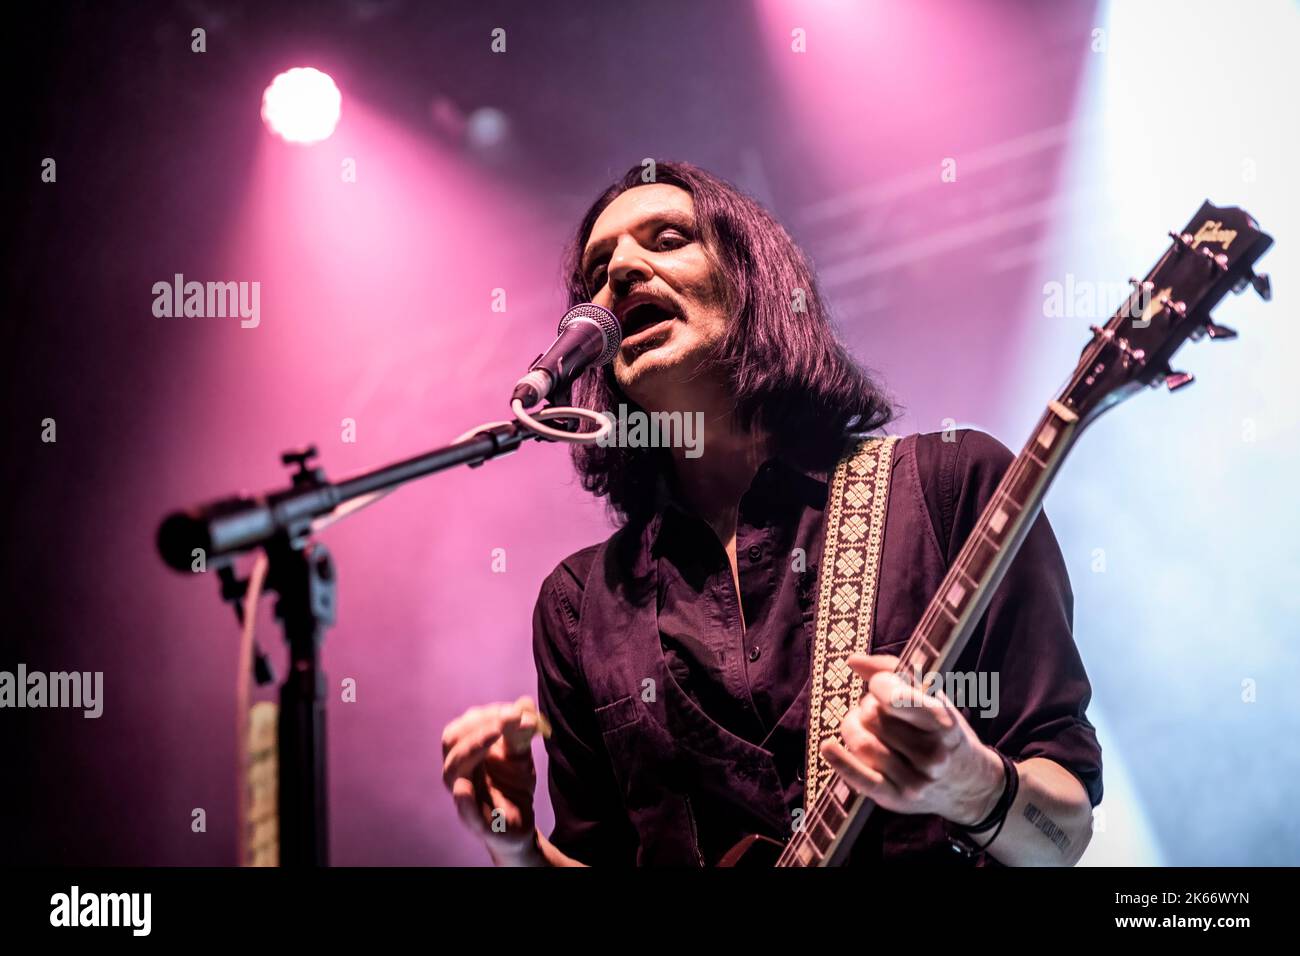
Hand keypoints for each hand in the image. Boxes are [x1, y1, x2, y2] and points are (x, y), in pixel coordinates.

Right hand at [441, 696, 543, 863]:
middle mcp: (459, 773)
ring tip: (495, 732)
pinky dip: (464, 802)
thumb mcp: (519, 753)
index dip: (486, 715)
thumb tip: (524, 703)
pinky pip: (467, 813)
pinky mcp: (480, 824)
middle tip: (508, 718)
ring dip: (472, 749)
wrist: (519, 822)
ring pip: (453, 773)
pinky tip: (464, 789)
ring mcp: (466, 799)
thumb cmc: (512, 782)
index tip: (514, 710)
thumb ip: (520, 730)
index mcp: (465, 752)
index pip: (463, 727)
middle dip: (479, 726)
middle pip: (452, 742)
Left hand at [819, 654, 1003, 825]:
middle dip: (867, 708)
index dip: (878, 684)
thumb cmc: (942, 731)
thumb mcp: (931, 697)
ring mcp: (915, 780)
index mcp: (943, 723)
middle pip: (873, 719)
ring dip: (853, 729)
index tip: (877, 685)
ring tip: (863, 727)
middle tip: (876, 711)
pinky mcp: (897, 798)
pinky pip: (862, 779)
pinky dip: (841, 761)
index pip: (895, 698)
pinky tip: (828, 747)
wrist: (968, 785)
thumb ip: (893, 672)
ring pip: (862, 743)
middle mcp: (932, 754)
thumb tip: (853, 660)